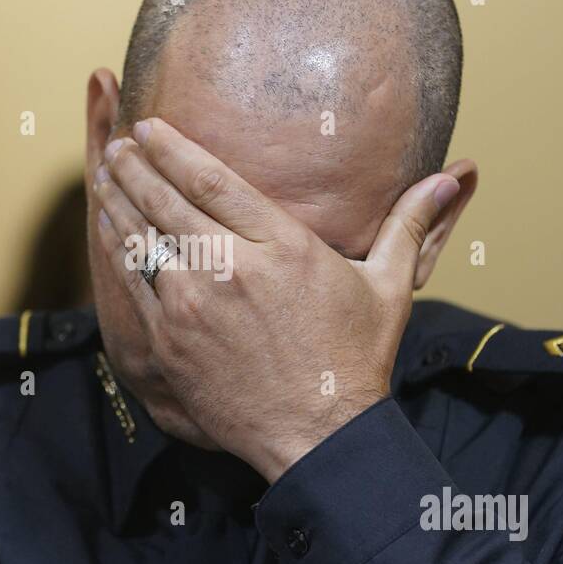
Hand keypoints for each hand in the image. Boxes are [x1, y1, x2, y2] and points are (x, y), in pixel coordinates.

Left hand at [95, 118, 464, 481]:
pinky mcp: (169, 341)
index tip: (153, 125)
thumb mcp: (390, 287)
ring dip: (118, 199)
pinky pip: (131, 283)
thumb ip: (411, 224)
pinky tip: (107, 229)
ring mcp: (193, 306)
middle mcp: (230, 268)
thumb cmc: (355, 361)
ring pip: (140, 238)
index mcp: (282, 246)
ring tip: (105, 172)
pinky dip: (115, 249)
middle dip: (137, 165)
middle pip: (167, 200)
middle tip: (121, 142)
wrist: (319, 438)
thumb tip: (457, 175)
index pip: (213, 180)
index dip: (175, 147)